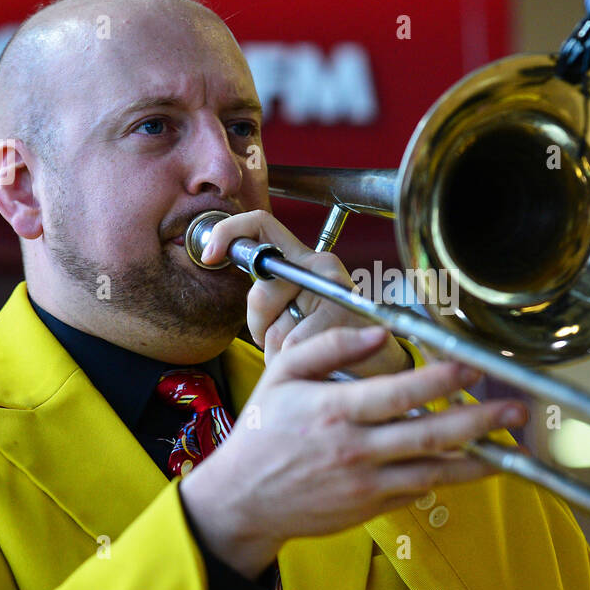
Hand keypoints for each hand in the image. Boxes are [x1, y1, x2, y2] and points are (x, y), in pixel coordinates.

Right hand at [179, 326, 527, 579]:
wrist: (242, 502)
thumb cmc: (264, 432)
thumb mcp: (282, 375)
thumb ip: (330, 348)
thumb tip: (379, 333)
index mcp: (334, 411)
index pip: (399, 392)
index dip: (441, 380)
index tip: (473, 368)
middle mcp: (354, 449)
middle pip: (429, 434)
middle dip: (479, 422)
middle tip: (516, 412)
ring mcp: (365, 484)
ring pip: (433, 472)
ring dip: (477, 462)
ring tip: (512, 450)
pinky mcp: (370, 509)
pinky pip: (416, 492)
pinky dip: (444, 480)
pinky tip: (470, 467)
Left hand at [198, 209, 409, 377]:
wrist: (378, 365)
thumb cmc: (329, 339)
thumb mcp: (293, 311)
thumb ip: (268, 295)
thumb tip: (219, 266)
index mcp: (303, 258)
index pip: (260, 224)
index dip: (228, 233)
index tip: (210, 256)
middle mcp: (320, 264)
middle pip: (260, 292)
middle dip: (260, 326)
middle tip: (280, 338)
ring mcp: (333, 288)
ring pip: (276, 327)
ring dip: (279, 352)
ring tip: (305, 352)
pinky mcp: (341, 315)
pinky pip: (294, 344)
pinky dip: (296, 362)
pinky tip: (315, 362)